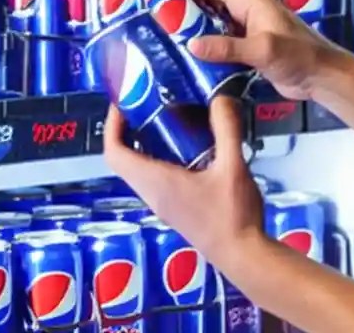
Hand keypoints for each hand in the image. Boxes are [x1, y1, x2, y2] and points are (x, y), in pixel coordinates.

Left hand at [103, 95, 268, 264]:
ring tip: (166, 119)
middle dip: (128, 129)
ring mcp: (162, 203)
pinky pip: (154, 177)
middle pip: (123, 159)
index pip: (115, 153)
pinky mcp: (175, 208)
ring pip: (139, 169)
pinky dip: (160, 157)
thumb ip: (226, 130)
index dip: (112, 124)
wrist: (242, 255)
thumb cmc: (232, 215)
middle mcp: (152, 193)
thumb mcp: (233, 167)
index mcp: (156, 181)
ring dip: (144, 143)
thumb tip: (220, 98)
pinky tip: (187, 147)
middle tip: (146, 105)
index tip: (123, 102)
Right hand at [148, 0, 349, 100]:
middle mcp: (245, 7)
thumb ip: (229, 47)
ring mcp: (245, 24)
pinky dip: (198, 34)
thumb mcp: (264, 51)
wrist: (322, 76)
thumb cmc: (301, 57)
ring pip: (209, 13)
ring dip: (186, 14)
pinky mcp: (246, 42)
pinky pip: (216, 33)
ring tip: (157, 19)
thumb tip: (192, 45)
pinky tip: (183, 45)